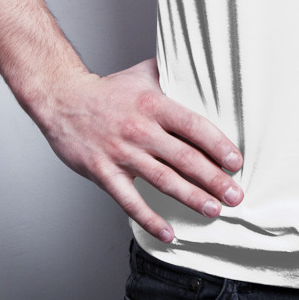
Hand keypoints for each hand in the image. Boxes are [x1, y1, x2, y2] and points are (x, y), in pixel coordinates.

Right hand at [36, 58, 243, 242]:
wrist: (63, 99)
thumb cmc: (110, 89)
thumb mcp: (145, 73)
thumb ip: (174, 72)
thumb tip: (205, 66)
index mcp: (154, 104)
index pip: (193, 126)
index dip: (217, 145)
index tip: (236, 161)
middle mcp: (140, 129)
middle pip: (184, 158)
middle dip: (213, 179)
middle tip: (235, 196)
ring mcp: (121, 153)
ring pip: (163, 181)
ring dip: (190, 198)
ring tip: (213, 210)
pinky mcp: (103, 172)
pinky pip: (129, 201)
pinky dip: (149, 219)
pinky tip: (169, 233)